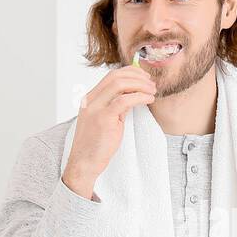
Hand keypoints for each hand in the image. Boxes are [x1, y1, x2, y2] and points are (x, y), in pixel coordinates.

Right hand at [63, 65, 155, 198]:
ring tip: (152, 92)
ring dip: (140, 85)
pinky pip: (125, 100)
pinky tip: (149, 100)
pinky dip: (140, 97)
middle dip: (137, 76)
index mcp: (90, 99)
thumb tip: (134, 96)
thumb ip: (117, 107)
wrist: (84, 163)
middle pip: (116, 76)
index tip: (144, 78)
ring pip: (120, 84)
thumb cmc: (96, 145)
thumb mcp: (106, 120)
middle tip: (151, 84)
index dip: (130, 73)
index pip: (111, 76)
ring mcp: (96, 108)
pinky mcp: (104, 118)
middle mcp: (91, 100)